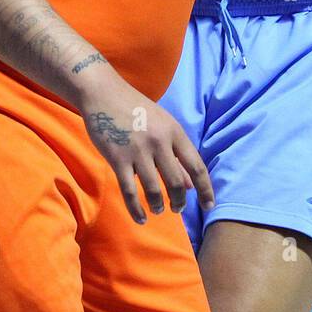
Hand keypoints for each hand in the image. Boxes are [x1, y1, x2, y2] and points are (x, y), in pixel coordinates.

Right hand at [79, 73, 213, 224]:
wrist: (103, 93)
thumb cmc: (135, 109)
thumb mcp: (162, 125)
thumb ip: (177, 153)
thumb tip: (190, 184)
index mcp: (174, 132)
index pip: (196, 166)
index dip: (205, 189)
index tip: (209, 206)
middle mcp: (159, 142)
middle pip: (176, 183)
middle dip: (179, 202)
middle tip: (177, 208)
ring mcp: (137, 151)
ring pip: (153, 189)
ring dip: (158, 205)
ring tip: (158, 210)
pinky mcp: (117, 158)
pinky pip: (129, 191)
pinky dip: (136, 209)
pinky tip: (140, 218)